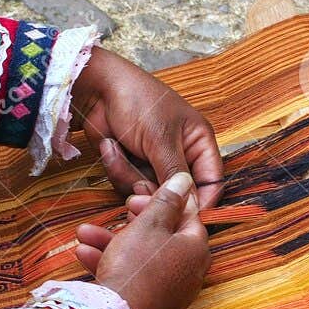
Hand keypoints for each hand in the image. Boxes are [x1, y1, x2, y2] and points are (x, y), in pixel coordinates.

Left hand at [72, 47, 222, 208]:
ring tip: (117, 148)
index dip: (202, 203)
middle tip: (139, 182)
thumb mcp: (161, 138)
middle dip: (153, 190)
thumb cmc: (137, 101)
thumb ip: (176, 173)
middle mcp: (181, 155)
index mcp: (199, 142)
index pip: (212, 183)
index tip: (185, 218)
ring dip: (129, 176)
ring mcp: (155, 163)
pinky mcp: (132, 168)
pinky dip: (116, 169)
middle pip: (177, 195)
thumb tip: (189, 204)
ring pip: (150, 194)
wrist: (96, 90)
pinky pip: (128, 187)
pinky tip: (110, 146)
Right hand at [74, 173, 208, 308]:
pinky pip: (133, 277)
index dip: (162, 201)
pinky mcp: (149, 305)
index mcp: (196, 248)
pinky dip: (110, 264)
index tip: (139, 194)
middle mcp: (188, 271)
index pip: (187, 215)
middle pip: (162, 236)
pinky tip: (84, 255)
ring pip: (141, 256)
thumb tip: (184, 179)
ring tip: (84, 232)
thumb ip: (166, 200)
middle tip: (120, 210)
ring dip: (111, 241)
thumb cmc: (137, 266)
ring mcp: (169, 291)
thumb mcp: (149, 224)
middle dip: (133, 220)